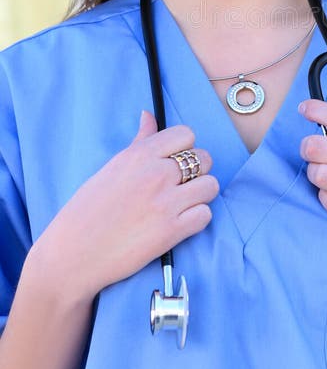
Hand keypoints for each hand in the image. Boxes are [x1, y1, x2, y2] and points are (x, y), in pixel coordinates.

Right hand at [32, 111, 218, 300]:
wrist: (74, 253)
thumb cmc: (88, 209)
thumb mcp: (112, 167)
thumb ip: (139, 142)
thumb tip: (148, 115)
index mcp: (139, 155)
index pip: (186, 134)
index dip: (185, 148)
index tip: (174, 161)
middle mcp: (156, 174)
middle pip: (205, 158)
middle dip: (198, 170)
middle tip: (180, 185)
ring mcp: (166, 203)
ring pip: (210, 186)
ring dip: (201, 195)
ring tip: (182, 204)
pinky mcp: (172, 231)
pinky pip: (206, 215)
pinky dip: (197, 219)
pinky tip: (180, 223)